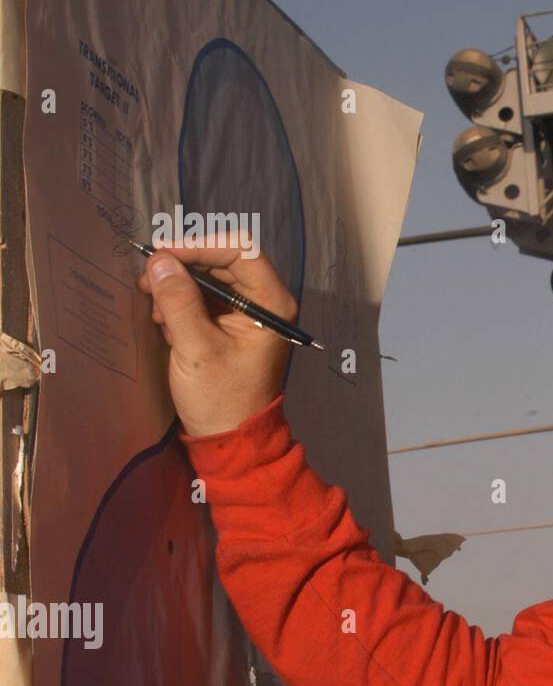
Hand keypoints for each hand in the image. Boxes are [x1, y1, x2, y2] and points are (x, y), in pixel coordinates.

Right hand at [135, 241, 296, 436]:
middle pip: (224, 260)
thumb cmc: (221, 398)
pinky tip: (165, 324)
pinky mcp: (231, 324)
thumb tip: (159, 261)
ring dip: (178, 287)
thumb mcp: (196, 348)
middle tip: (147, 280)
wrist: (229, 438)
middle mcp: (266, 301)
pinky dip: (181, 304)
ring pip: (211, 278)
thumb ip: (178, 302)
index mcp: (272, 303)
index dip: (199, 246)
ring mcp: (249, 312)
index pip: (240, 250)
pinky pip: (205, 298)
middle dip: (184, 266)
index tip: (160, 256)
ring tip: (155, 311)